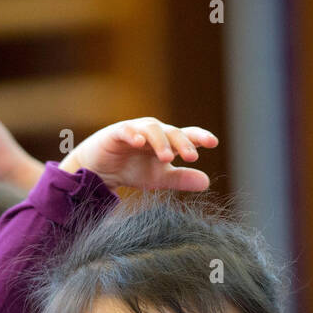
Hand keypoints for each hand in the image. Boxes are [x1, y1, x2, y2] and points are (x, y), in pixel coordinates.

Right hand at [60, 117, 217, 190]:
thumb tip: (207, 183)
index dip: (199, 137)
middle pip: (171, 131)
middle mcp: (153, 132)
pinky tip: (139, 143)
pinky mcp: (115, 133)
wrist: (98, 171)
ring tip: (167, 157)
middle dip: (182, 142)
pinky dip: (133, 135)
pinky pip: (126, 130)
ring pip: (152, 129)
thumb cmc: (130, 170)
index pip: (186, 135)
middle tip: (191, 157)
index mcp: (165, 141)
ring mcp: (134, 131)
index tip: (213, 143)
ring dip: (161, 142)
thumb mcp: (159, 178)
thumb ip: (181, 179)